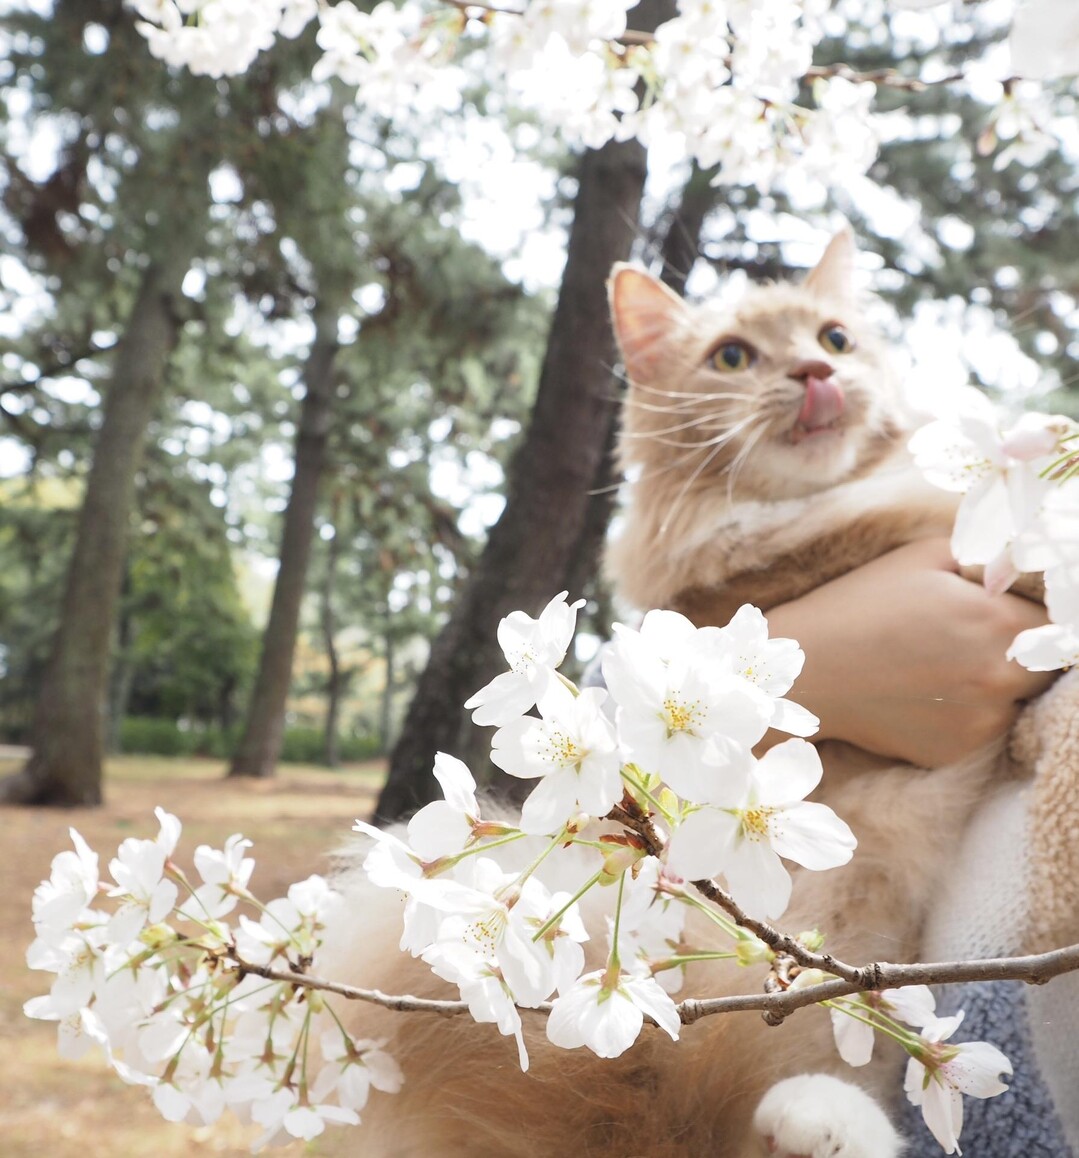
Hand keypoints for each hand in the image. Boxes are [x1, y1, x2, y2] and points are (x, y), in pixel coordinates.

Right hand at [764, 537, 1054, 766]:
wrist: (806, 673)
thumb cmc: (859, 605)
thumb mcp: (924, 556)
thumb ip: (988, 559)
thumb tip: (1024, 568)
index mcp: (995, 622)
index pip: (1061, 627)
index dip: (1040, 619)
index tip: (1015, 616)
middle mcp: (997, 678)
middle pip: (1047, 670)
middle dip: (1023, 655)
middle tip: (976, 641)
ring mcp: (979, 722)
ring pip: (1016, 703)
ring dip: (995, 687)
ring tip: (942, 669)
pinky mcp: (955, 752)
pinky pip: (983, 731)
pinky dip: (965, 715)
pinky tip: (924, 696)